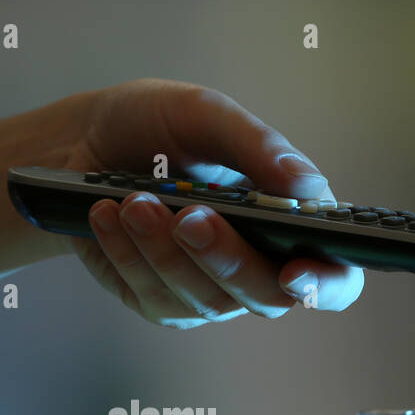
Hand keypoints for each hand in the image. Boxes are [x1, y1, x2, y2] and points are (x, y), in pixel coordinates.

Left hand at [58, 79, 364, 328]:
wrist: (79, 142)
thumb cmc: (154, 125)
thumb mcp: (205, 115)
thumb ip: (258, 146)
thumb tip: (308, 186)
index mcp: (291, 220)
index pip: (335, 274)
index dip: (326, 284)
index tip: (295, 271)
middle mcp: (257, 264)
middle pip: (264, 296)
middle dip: (226, 258)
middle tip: (189, 216)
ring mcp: (207, 289)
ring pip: (203, 299)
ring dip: (164, 250)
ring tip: (132, 202)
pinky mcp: (159, 300)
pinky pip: (154, 296)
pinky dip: (129, 255)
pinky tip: (108, 216)